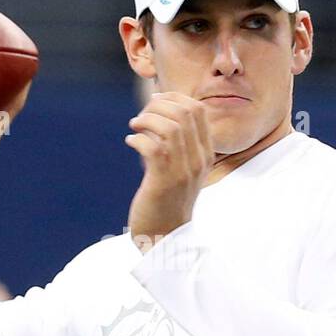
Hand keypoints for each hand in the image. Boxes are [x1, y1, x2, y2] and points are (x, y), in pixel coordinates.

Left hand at [124, 91, 211, 251]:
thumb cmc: (167, 200)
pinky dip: (137, 139)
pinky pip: (153, 147)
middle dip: (157, 106)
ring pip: (170, 127)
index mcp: (205, 153)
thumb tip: (156, 110)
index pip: (198, 110)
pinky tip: (130, 142)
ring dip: (147, 120)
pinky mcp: (164, 182)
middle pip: (184, 112)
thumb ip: (176, 142)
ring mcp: (184, 171)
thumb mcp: (180, 168)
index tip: (154, 102)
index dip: (173, 98)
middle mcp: (199, 160)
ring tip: (134, 127)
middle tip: (141, 116)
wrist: (164, 237)